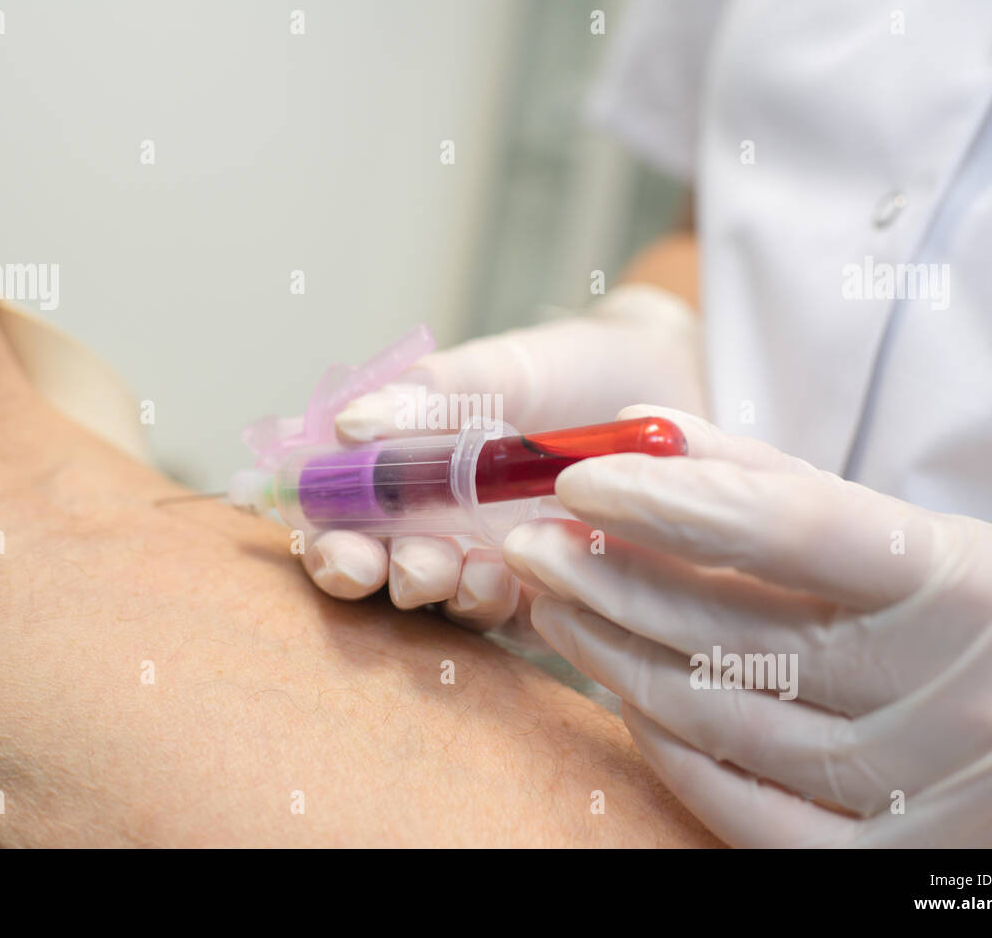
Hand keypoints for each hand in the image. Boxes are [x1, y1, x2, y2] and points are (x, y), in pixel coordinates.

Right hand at [303, 283, 705, 630]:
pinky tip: (516, 584)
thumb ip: (425, 396)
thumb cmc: (563, 369)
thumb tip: (348, 425)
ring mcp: (493, 565)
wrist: (662, 376)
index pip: (341, 523)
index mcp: (405, 479)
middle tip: (413, 565)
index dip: (328, 544)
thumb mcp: (492, 370)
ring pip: (446, 604)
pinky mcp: (552, 593)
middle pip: (385, 575)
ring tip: (468, 572)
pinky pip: (517, 623)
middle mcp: (438, 530)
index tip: (339, 544)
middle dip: (387, 579)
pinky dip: (506, 608)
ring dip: (446, 595)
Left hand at [503, 405, 991, 845]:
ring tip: (557, 604)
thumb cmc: (977, 620)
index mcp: (969, 587)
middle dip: (609, 580)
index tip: (580, 477)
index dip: (671, 501)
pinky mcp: (885, 868)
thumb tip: (640, 433)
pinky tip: (618, 689)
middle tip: (535, 544)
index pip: (794, 529)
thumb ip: (770, 483)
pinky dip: (662, 742)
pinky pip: (733, 803)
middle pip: (735, 632)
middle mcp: (956, 697)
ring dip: (614, 654)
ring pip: (718, 718)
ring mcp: (923, 796)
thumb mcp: (906, 536)